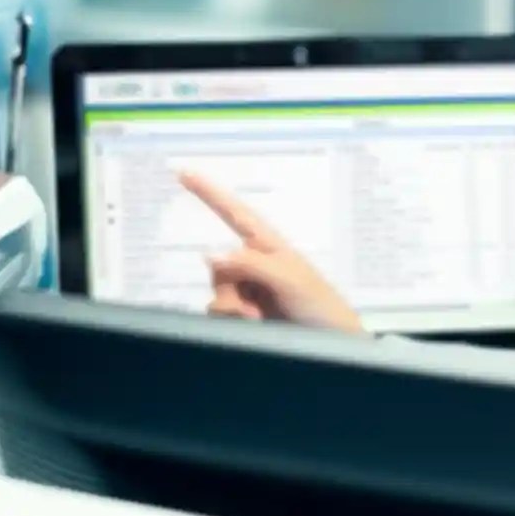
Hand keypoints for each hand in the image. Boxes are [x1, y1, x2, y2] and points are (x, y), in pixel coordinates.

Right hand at [178, 171, 364, 334]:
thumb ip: (250, 264)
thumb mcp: (288, 279)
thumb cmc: (319, 304)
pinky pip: (218, 313)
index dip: (209, 193)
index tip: (184, 173)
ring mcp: (248, 290)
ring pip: (216, 293)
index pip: (234, 213)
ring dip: (235, 309)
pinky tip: (256, 326)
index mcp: (268, 246)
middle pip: (217, 268)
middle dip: (231, 290)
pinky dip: (233, 321)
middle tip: (258, 306)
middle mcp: (254, 264)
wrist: (330, 342)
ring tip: (262, 318)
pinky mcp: (244, 313)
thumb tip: (210, 254)